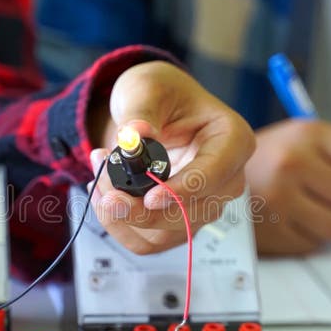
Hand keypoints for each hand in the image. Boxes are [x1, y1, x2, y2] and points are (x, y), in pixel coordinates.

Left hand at [88, 61, 255, 254]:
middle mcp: (225, 180)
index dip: (181, 191)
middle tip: (102, 187)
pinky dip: (118, 225)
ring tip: (98, 178)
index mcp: (232, 140)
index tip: (149, 196)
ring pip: (165, 234)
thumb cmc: (161, 94)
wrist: (153, 110)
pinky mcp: (179, 222)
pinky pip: (148, 242)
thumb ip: (141, 111)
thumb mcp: (147, 88)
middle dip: (141, 209)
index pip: (213, 175)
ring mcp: (204, 205)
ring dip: (123, 216)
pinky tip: (103, 194)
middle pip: (190, 213)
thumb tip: (136, 136)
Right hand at [246, 120, 330, 254]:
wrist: (216, 175)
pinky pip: (313, 243)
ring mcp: (277, 200)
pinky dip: (310, 236)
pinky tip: (293, 220)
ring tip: (313, 209)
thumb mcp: (309, 142)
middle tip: (326, 195)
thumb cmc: (273, 157)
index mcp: (305, 134)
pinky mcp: (270, 230)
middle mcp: (290, 164)